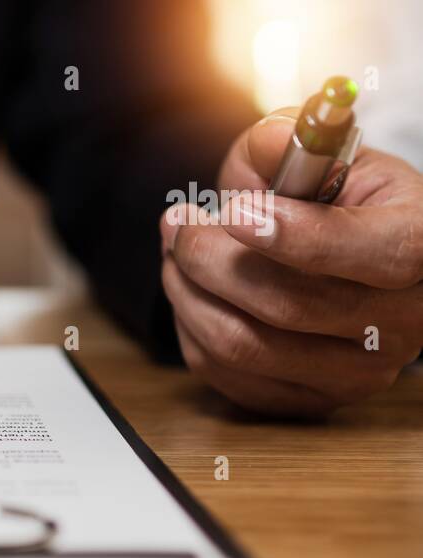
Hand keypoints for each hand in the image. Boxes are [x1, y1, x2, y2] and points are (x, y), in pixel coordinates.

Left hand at [160, 111, 422, 414]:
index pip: (378, 253)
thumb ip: (289, 141)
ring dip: (187, 291)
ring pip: (245, 345)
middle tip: (177, 222)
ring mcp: (362, 372)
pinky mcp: (312, 401)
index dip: (299, 237)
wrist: (332, 249)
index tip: (235, 212)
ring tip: (174, 250)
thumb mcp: (318, 153)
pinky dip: (190, 326)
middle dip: (210, 257)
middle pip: (289, 305)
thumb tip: (270, 142)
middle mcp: (407, 319)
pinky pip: (225, 373)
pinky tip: (191, 289)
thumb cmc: (329, 197)